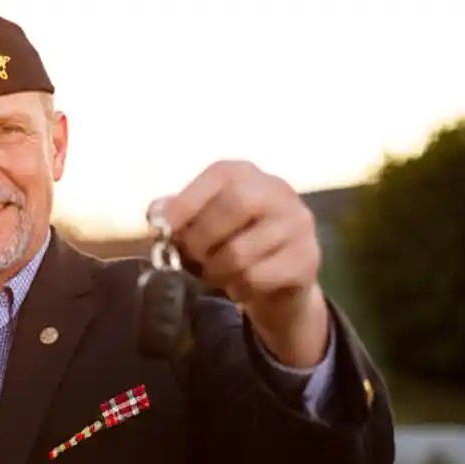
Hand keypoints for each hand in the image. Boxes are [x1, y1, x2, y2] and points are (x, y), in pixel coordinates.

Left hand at [152, 160, 329, 367]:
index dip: (186, 202)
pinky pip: (257, 279)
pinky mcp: (308, 259)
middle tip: (191, 258)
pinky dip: (238, 289)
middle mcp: (277, 190)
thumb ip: (177, 215)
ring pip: (241, 252)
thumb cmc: (230, 241)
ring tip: (215, 274)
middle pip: (234, 205)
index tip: (162, 228)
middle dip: (201, 239)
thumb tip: (156, 213)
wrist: (280, 278)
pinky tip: (239, 287)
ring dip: (217, 272)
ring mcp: (298, 223)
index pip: (218, 176)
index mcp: (245, 174)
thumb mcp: (202, 222)